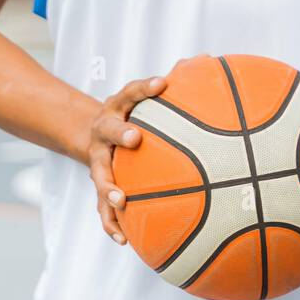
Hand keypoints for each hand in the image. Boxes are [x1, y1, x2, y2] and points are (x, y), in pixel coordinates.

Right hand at [87, 75, 166, 243]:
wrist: (93, 135)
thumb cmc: (136, 115)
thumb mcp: (147, 98)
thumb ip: (176, 81)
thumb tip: (205, 58)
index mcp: (121, 107)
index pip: (131, 93)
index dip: (145, 88)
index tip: (161, 83)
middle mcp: (105, 132)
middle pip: (109, 130)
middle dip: (120, 134)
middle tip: (134, 139)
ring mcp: (100, 161)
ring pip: (100, 175)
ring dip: (109, 187)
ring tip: (121, 200)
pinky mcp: (100, 185)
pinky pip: (102, 209)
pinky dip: (110, 224)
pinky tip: (123, 240)